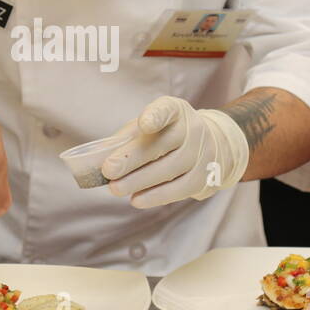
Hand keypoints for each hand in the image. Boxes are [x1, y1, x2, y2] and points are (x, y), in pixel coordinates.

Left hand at [101, 95, 248, 208]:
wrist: (214, 146)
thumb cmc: (168, 136)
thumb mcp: (150, 127)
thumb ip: (126, 139)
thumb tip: (96, 161)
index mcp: (176, 111)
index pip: (167, 110)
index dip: (156, 116)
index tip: (144, 124)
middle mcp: (193, 129)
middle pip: (161, 145)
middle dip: (132, 159)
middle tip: (108, 170)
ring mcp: (201, 154)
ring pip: (168, 170)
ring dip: (138, 181)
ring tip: (115, 188)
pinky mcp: (203, 178)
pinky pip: (177, 189)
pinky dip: (155, 196)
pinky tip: (136, 200)